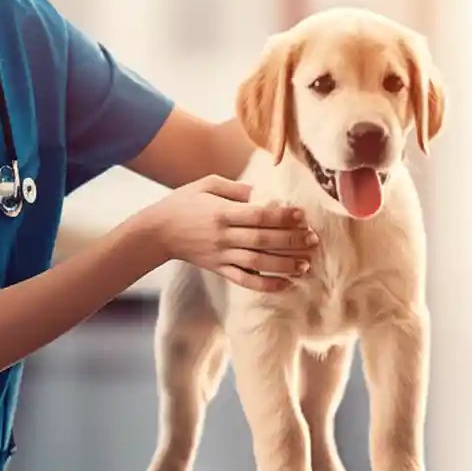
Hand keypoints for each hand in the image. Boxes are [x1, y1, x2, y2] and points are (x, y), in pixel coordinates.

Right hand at [130, 175, 317, 292]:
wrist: (157, 232)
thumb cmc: (183, 202)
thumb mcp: (207, 184)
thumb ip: (235, 188)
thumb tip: (263, 193)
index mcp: (222, 213)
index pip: (258, 215)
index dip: (283, 216)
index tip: (302, 215)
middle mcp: (223, 236)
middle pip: (263, 240)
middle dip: (291, 241)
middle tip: (314, 240)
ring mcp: (221, 256)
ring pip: (258, 264)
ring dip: (284, 265)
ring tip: (306, 265)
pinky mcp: (219, 270)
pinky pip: (245, 281)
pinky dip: (266, 286)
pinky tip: (286, 285)